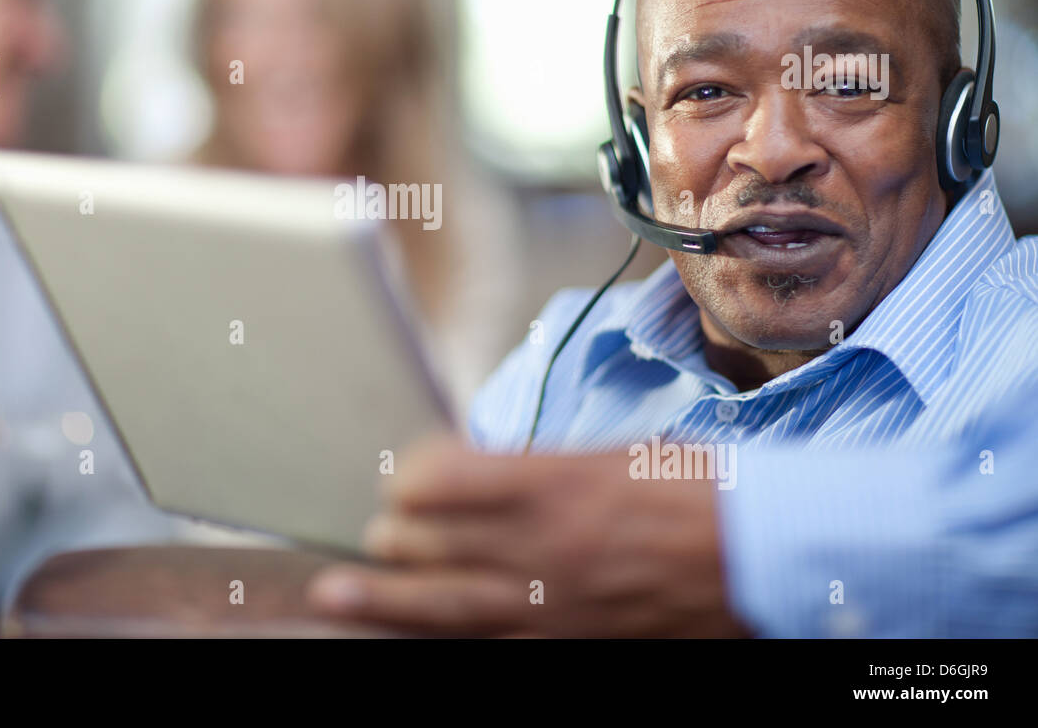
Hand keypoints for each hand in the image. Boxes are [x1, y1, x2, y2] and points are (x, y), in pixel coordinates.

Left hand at [306, 436, 752, 636]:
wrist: (766, 555)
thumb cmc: (699, 489)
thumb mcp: (617, 453)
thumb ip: (543, 465)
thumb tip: (481, 471)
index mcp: (556, 482)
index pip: (442, 476)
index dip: (412, 474)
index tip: (407, 473)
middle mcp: (542, 545)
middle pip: (432, 541)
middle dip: (394, 534)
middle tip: (378, 530)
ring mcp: (553, 605)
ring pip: (444, 605)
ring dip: (386, 598)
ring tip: (336, 595)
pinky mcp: (572, 645)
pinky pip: (492, 649)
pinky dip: (449, 641)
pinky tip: (415, 641)